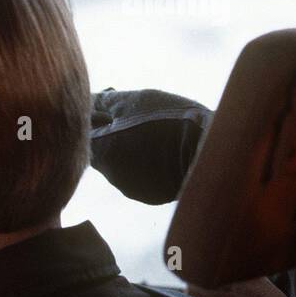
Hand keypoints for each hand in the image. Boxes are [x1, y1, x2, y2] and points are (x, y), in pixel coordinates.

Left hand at [90, 88, 213, 203]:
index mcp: (103, 151)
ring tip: (157, 133)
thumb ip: (104, 102)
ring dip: (132, 148)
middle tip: (138, 117)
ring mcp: (133, 188)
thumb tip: (89, 101)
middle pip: (104, 149)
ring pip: (123, 164)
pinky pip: (142, 176)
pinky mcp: (151, 196)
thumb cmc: (170, 119)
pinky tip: (166, 150)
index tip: (114, 109)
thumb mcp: (135, 100)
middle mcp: (112, 175)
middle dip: (115, 134)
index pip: (86, 134)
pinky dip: (147, 164)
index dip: (98, 118)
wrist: (209, 151)